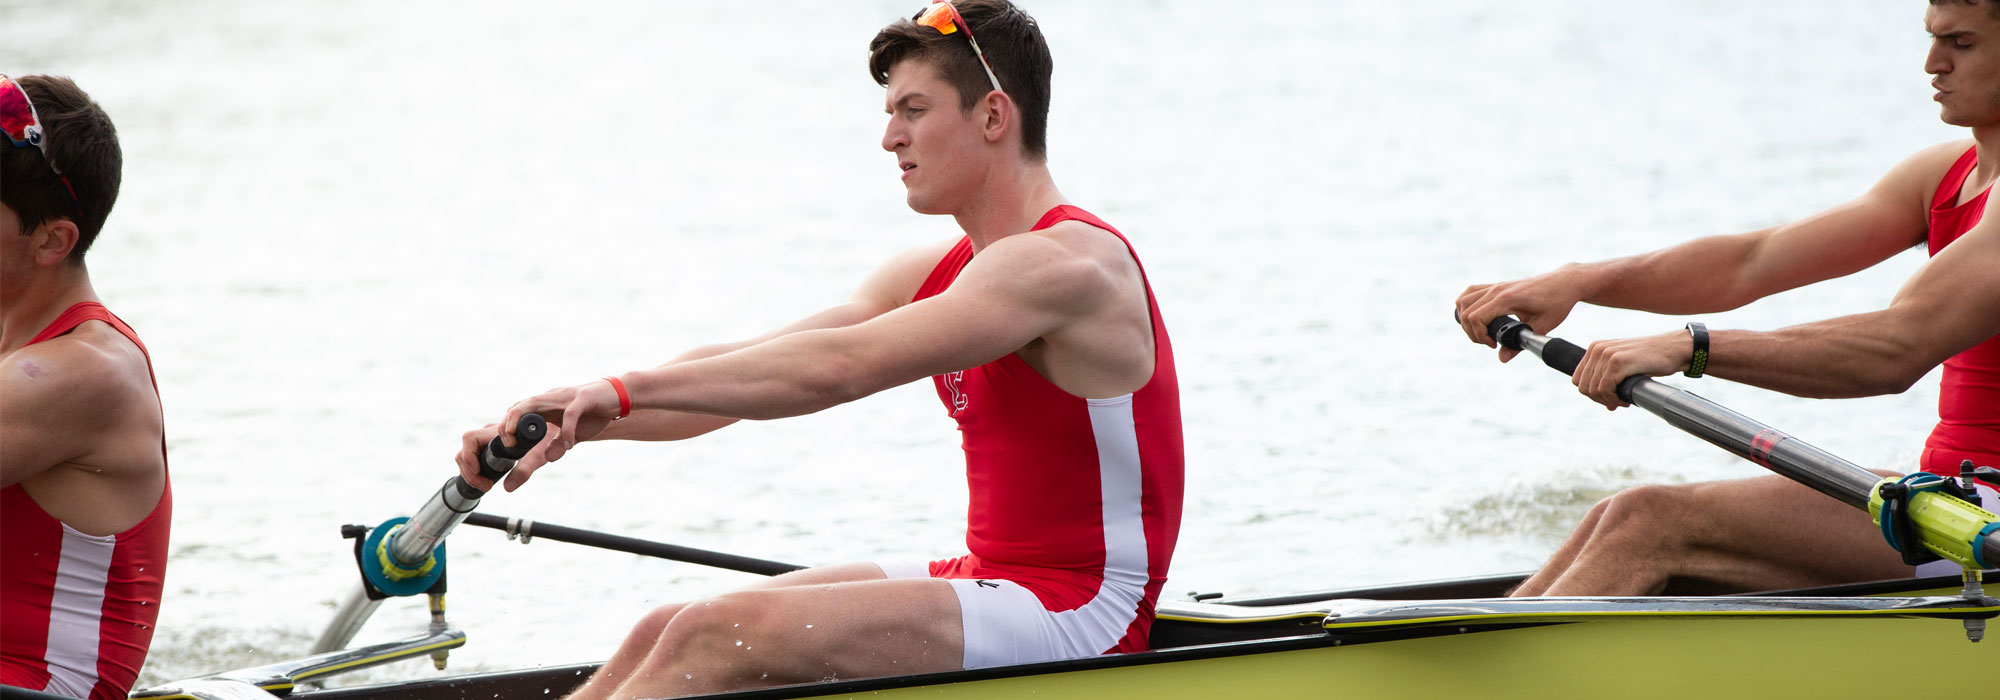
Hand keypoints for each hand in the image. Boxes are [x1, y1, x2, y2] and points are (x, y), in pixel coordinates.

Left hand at [454, 380, 620, 491]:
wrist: (618, 397)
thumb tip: (548, 458)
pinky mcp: (583, 399)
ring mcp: (565, 397)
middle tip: (508, 446)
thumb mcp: (572, 434)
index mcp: (545, 406)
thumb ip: (558, 444)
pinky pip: (570, 415)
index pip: (516, 412)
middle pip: (519, 406)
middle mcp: (550, 399)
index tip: (505, 447)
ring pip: (535, 403)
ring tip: (519, 444)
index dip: (506, 427)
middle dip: (507, 425)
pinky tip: (567, 446)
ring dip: (522, 422)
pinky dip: (566, 432)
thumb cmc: (592, 414)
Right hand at [1455, 266, 1588, 362]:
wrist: (1564, 282)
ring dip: (1465, 318)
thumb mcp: (1542, 326)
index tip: (1494, 345)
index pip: (1475, 317)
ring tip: (1481, 331)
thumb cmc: (1556, 302)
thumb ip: (1519, 344)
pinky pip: (1470, 292)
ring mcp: (1495, 285)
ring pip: (1463, 300)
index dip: (1480, 336)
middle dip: (1472, 332)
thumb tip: (1502, 358)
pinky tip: (1475, 317)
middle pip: (1465, 311)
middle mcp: (1497, 290)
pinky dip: (1466, 305)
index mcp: (1506, 299)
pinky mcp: (1496, 285)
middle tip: (1489, 342)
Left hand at [1572, 329, 1692, 408]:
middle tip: (1617, 403)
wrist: (1673, 349)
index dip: (1592, 394)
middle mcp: (1597, 348)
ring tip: (1623, 402)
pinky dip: (1614, 399)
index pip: (1578, 379)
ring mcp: (1606, 353)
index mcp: (1595, 348)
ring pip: (1593, 390)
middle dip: (1599, 400)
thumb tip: (1605, 405)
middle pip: (1584, 387)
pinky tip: (1626, 400)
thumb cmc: (1651, 360)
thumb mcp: (1624, 366)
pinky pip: (1605, 389)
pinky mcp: (1617, 361)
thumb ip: (1609, 380)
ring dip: (1608, 401)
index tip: (1609, 399)